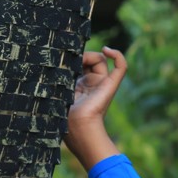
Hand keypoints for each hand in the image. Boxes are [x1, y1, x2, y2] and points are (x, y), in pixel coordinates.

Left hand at [64, 47, 126, 170]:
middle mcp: (92, 83)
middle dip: (81, 57)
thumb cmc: (62, 115)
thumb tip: (55, 64)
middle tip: (71, 61)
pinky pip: (121, 66)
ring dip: (90, 56)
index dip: (73, 58)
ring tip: (80, 61)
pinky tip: (106, 49)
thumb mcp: (57, 92)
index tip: (64, 58)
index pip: (80, 64)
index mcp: (79, 86)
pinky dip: (117, 55)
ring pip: (100, 59)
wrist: (77, 127)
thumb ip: (58, 80)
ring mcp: (103, 83)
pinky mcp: (111, 85)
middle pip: (90, 60)